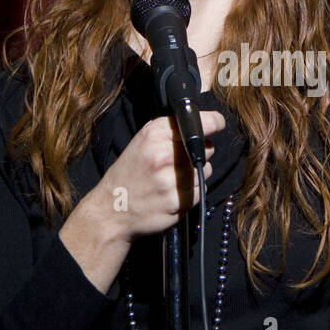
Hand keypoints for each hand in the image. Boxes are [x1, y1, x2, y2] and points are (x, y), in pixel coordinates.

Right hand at [98, 110, 225, 241]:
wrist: (111, 210)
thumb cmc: (130, 173)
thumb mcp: (142, 141)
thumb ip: (170, 128)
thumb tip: (205, 120)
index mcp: (153, 136)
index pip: (198, 123)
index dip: (213, 122)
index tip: (218, 123)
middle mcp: (162, 156)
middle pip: (206, 148)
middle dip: (199, 153)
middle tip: (178, 161)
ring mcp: (171, 181)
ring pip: (206, 170)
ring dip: (196, 174)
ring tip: (174, 179)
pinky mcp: (178, 202)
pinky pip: (201, 190)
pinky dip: (193, 192)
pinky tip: (174, 193)